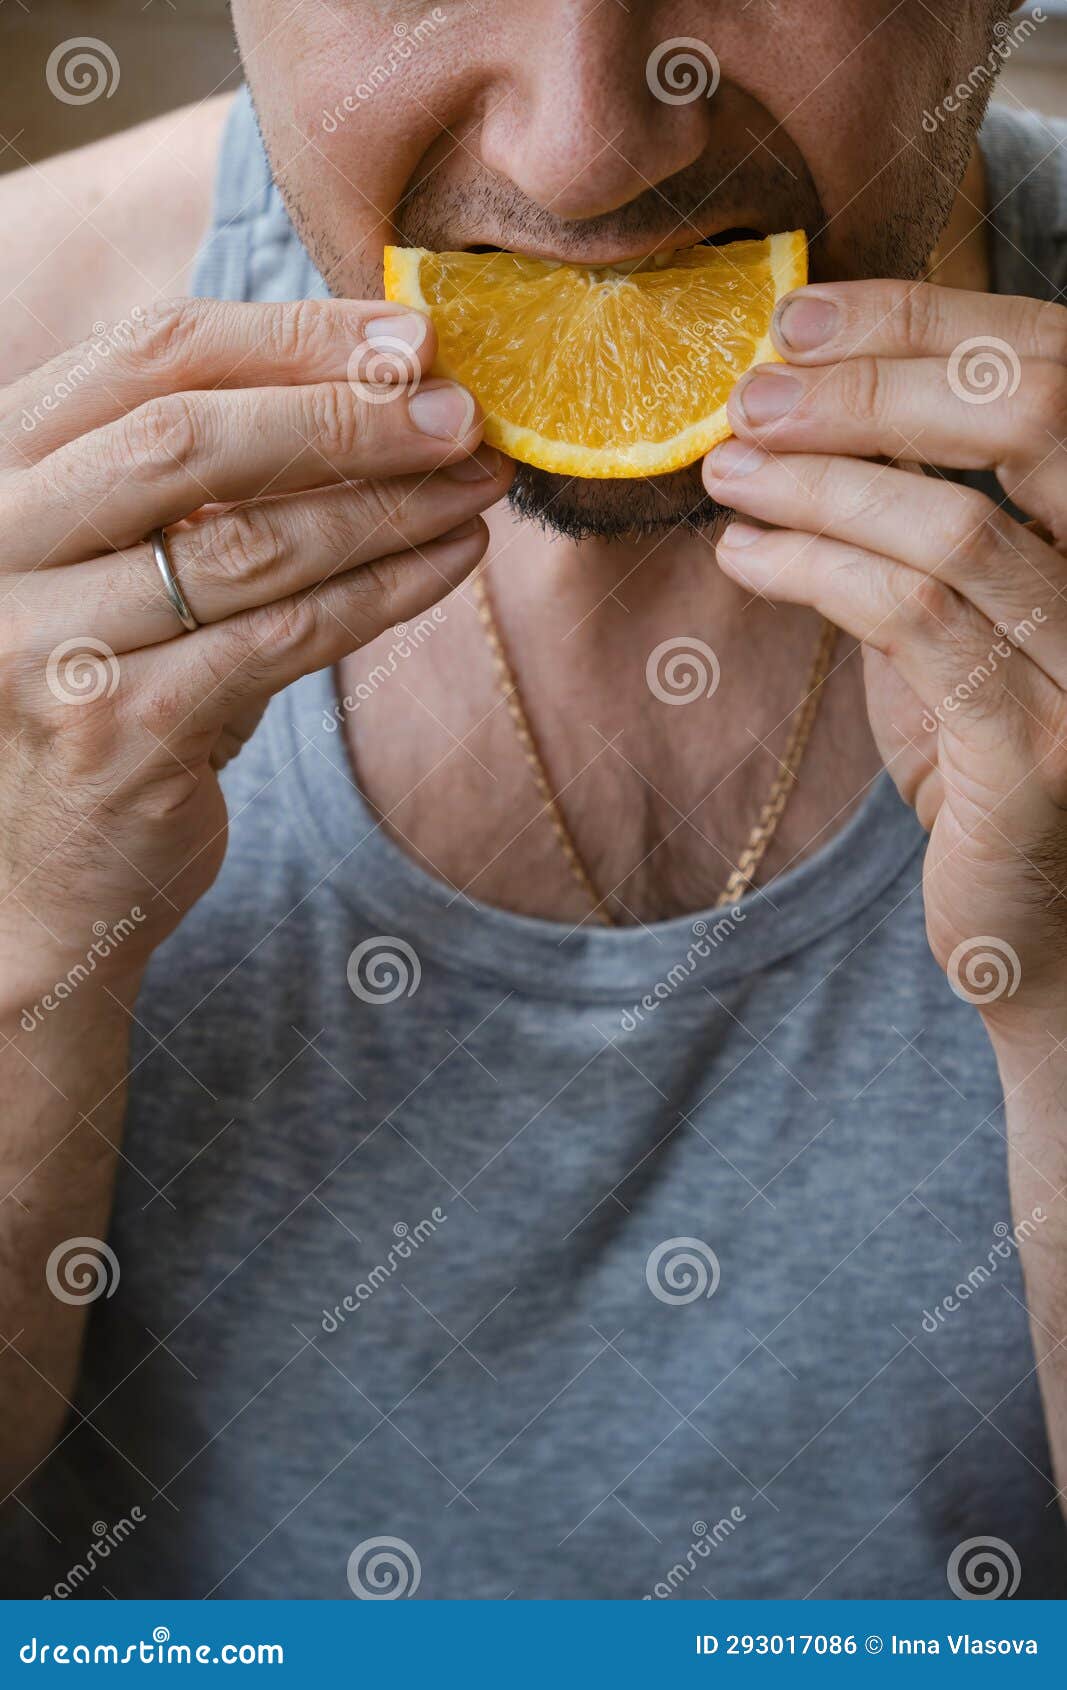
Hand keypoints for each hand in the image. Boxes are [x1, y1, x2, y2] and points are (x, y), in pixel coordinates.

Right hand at [0, 297, 510, 1003]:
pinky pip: (282, 639)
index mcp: (2, 467)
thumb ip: (201, 480)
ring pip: (250, 545)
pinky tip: (451, 562)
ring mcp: (48, 641)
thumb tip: (383, 387)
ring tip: (479, 484)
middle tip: (462, 413)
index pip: (148, 356)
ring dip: (387, 507)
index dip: (291, 336)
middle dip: (348, 417)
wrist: (39, 877)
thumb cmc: (105, 693)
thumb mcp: (122, 563)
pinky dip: (382, 594)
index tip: (407, 336)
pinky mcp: (120, 730)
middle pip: (192, 439)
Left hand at [704, 279, 1066, 1026]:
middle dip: (873, 385)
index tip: (803, 322)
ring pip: (954, 526)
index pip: (1053, 369)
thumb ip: (919, 530)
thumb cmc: (986, 762)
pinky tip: (747, 557)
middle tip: (750, 396)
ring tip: (725, 474)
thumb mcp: (958, 622)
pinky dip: (817, 571)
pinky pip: (917, 623)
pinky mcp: (1038, 749)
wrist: (1034, 925)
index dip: (928, 321)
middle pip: (1033, 413)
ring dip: (817, 485)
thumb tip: (804, 428)